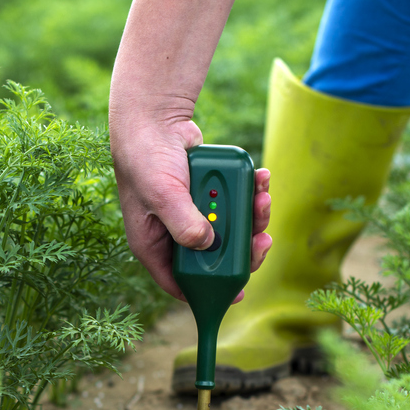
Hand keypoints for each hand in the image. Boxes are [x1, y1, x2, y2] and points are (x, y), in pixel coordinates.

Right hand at [112, 115, 271, 301]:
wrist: (154, 117)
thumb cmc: (146, 157)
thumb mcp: (162, 194)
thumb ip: (184, 223)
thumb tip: (209, 245)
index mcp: (154, 245)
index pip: (180, 281)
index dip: (208, 291)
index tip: (238, 292)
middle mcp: (174, 235)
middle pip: (214, 259)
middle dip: (242, 249)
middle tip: (263, 239)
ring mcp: (193, 215)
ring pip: (230, 230)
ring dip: (252, 217)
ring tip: (264, 197)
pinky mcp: (208, 195)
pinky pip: (234, 203)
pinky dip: (250, 193)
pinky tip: (260, 179)